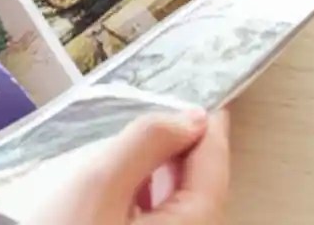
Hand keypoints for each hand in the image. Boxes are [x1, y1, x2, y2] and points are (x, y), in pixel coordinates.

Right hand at [10, 109, 228, 224]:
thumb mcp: (100, 183)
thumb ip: (147, 143)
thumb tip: (190, 119)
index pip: (213, 174)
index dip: (209, 133)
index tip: (206, 100)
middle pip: (195, 193)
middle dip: (182, 151)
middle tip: (167, 111)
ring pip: (172, 209)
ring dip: (158, 173)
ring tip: (138, 140)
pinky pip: (149, 222)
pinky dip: (140, 196)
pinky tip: (119, 179)